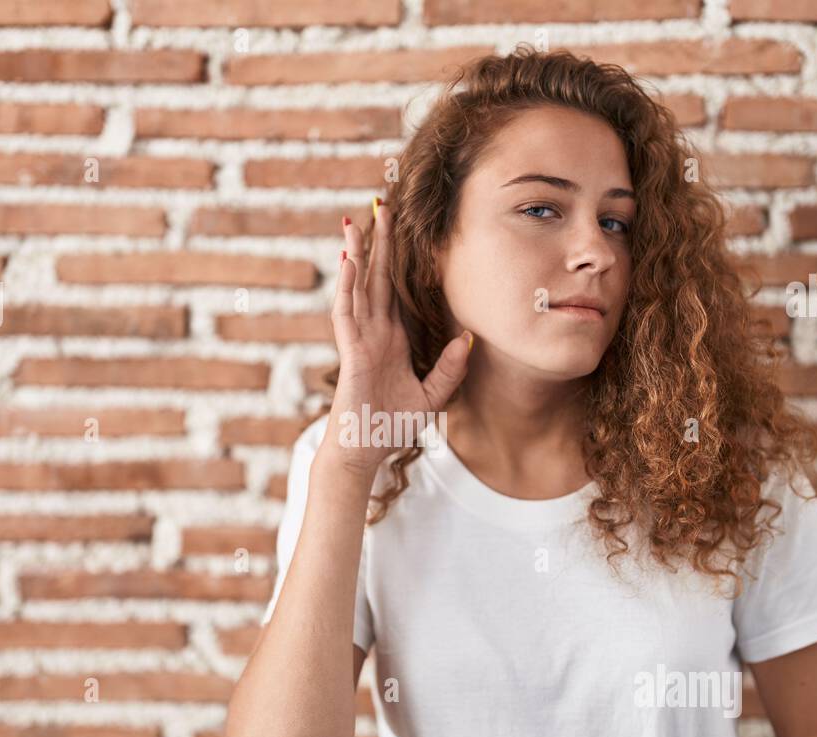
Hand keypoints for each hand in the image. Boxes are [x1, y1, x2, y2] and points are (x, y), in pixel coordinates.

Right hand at [320, 200, 471, 476]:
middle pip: (376, 279)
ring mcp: (360, 341)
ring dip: (356, 255)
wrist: (365, 451)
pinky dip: (348, 289)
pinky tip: (350, 263)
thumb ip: (449, 369)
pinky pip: (347, 315)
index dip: (398, 261)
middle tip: (380, 206)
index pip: (395, 291)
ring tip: (355, 222)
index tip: (402, 230)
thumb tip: (469, 339)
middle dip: (378, 243)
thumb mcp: (431, 396)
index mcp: (391, 340)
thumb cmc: (391, 427)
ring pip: (357, 288)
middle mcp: (374, 333)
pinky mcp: (351, 354)